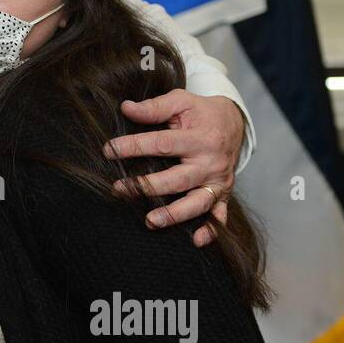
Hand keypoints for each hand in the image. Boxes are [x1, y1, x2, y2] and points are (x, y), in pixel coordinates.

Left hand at [103, 91, 244, 247]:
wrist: (234, 123)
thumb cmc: (201, 113)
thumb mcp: (181, 101)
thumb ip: (155, 107)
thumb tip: (126, 108)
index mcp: (199, 138)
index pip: (162, 144)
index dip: (134, 147)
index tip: (108, 150)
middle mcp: (210, 162)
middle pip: (178, 179)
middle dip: (148, 186)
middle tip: (119, 189)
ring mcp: (218, 181)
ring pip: (197, 202)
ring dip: (174, 214)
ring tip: (150, 221)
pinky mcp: (223, 194)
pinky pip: (220, 216)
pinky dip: (211, 231)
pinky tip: (196, 241)